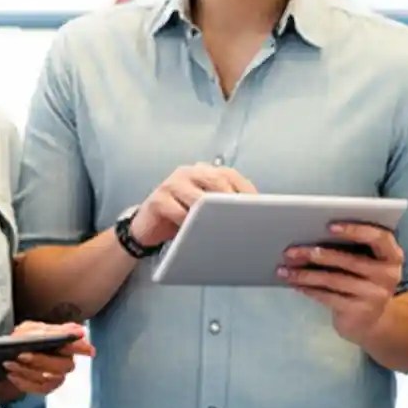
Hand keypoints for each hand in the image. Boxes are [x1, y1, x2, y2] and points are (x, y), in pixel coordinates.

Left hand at [0, 321, 96, 401]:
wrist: (6, 355)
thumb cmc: (24, 338)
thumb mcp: (32, 329)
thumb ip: (52, 332)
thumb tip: (80, 331)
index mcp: (66, 343)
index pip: (80, 346)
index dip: (83, 348)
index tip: (87, 351)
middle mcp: (66, 361)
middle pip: (63, 365)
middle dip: (41, 360)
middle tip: (20, 354)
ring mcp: (57, 377)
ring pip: (48, 378)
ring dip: (26, 371)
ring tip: (9, 363)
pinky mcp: (46, 388)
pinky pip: (38, 388)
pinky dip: (23, 381)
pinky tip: (11, 374)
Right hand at [129, 163, 256, 245]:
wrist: (146, 227)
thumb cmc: (182, 219)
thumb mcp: (205, 210)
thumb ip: (223, 207)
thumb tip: (254, 217)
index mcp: (205, 171)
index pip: (231, 176)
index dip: (247, 192)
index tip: (261, 209)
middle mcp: (189, 172)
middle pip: (217, 181)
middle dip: (233, 201)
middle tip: (245, 219)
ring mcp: (172, 184)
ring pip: (198, 197)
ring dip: (213, 214)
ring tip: (226, 228)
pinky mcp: (157, 200)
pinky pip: (178, 212)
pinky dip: (190, 224)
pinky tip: (197, 235)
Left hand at [278, 223, 404, 345]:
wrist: (371, 323)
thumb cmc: (363, 281)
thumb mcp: (367, 263)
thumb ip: (353, 247)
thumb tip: (312, 231)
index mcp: (392, 255)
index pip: (379, 237)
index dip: (355, 230)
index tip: (329, 226)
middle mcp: (388, 275)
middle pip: (349, 260)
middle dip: (316, 253)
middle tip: (291, 250)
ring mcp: (375, 296)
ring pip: (334, 280)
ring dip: (305, 274)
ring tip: (285, 269)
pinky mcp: (359, 312)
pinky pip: (328, 297)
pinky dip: (309, 289)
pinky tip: (295, 283)